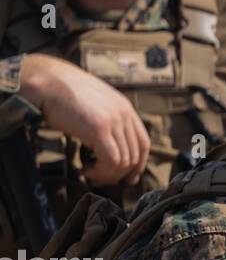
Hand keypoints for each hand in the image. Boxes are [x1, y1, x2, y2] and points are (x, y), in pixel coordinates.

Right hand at [20, 53, 150, 186]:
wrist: (48, 82)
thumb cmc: (64, 95)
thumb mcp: (95, 106)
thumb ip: (107, 122)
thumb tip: (107, 147)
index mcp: (125, 109)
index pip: (143, 143)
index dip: (137, 164)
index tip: (126, 177)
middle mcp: (124, 114)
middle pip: (135, 155)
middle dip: (119, 174)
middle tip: (99, 178)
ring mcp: (114, 120)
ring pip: (124, 161)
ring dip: (106, 174)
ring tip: (89, 172)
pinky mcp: (99, 128)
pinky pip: (111, 160)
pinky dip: (100, 171)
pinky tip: (84, 169)